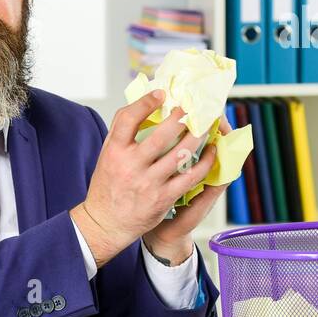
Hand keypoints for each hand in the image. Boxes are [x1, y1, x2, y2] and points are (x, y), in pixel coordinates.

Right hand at [70, 91, 216, 267]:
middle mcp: (130, 166)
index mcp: (114, 152)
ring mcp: (148, 183)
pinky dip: (205, 162)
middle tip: (193, 107)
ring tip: (206, 125)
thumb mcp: (106, 156)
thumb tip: (141, 104)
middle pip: (161, 134)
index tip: (162, 94)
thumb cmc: (108, 186)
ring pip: (181, 153)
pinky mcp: (163, 198)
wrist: (105, 223)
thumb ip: (121, 131)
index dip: (146, 102)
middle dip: (181, 117)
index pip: (128, 119)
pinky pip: (190, 176)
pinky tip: (211, 152)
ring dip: (198, 136)